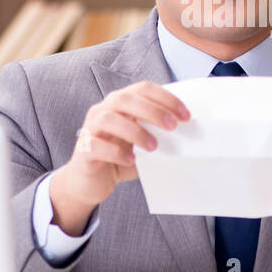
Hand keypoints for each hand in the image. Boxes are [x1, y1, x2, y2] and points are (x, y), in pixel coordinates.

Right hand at [51, 82, 189, 230]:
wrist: (89, 182)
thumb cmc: (119, 158)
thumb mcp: (142, 143)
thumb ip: (157, 134)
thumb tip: (187, 135)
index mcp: (120, 104)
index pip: (143, 89)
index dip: (165, 98)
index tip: (185, 115)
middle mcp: (103, 110)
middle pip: (125, 99)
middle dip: (152, 111)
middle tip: (173, 126)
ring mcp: (90, 129)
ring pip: (108, 119)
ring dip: (135, 131)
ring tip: (153, 147)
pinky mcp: (83, 149)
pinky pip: (96, 145)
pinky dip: (116, 152)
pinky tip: (131, 160)